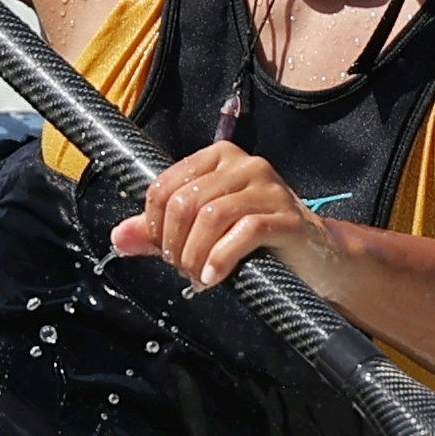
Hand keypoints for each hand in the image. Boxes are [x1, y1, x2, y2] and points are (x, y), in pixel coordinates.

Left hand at [109, 141, 322, 291]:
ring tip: (199, 276)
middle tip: (183, 269)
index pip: (164, 187)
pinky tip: (215, 277)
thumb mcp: (201, 233)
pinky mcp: (288, 217)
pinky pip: (246, 232)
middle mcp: (245, 165)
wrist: (314, 257)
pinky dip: (221, 258)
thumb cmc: (255, 242)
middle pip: (184, 203)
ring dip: (196, 256)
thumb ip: (159, 233)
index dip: (154, 225)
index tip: (163, 250)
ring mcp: (269, 188)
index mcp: (218, 158)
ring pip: (211, 216)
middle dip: (175, 245)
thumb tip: (119, 238)